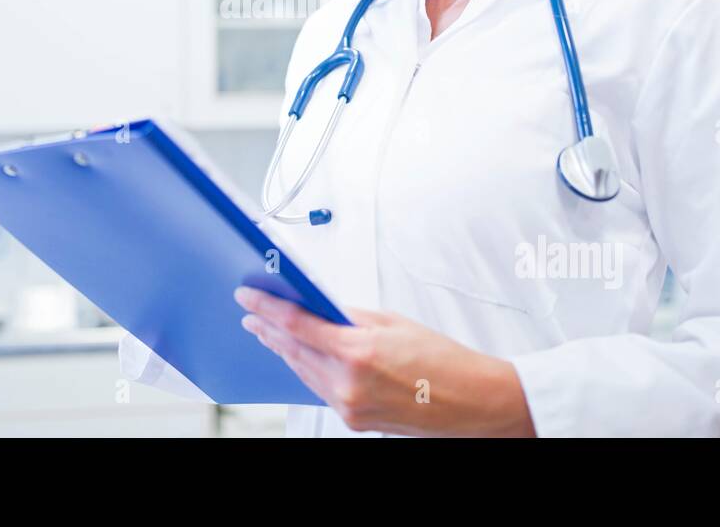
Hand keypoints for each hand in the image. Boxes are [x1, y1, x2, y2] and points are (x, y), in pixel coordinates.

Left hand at [234, 286, 535, 436]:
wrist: (470, 402)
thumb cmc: (442, 361)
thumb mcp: (393, 323)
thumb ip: (351, 316)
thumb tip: (321, 308)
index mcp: (357, 352)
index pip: (297, 325)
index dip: (267, 308)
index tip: (248, 298)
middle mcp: (348, 383)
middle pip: (294, 350)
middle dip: (269, 329)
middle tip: (251, 313)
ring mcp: (348, 406)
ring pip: (303, 372)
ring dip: (283, 350)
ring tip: (267, 332)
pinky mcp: (352, 420)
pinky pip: (319, 389)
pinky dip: (306, 369)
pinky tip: (298, 356)